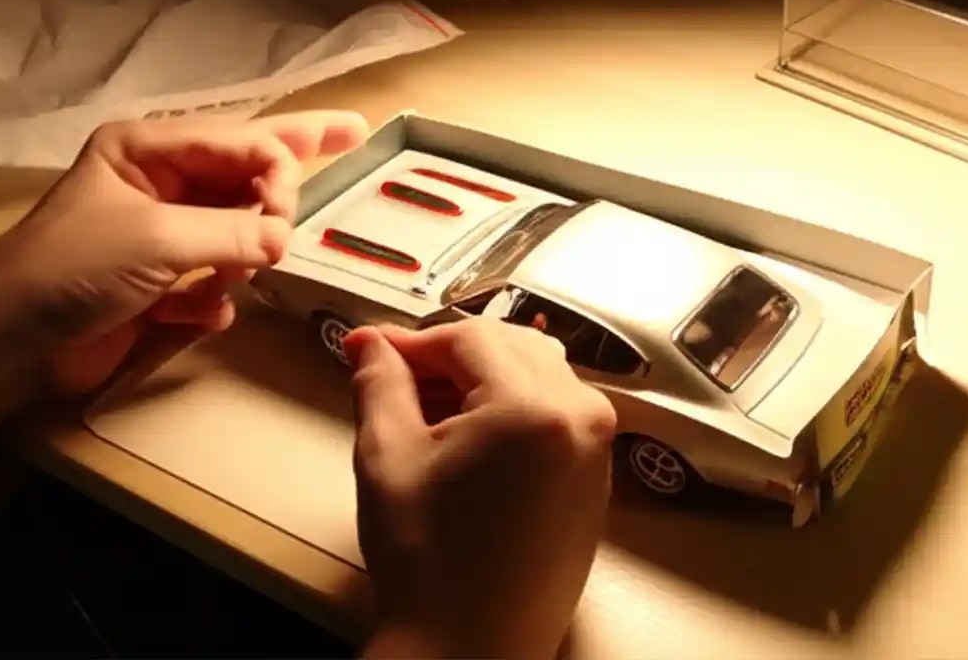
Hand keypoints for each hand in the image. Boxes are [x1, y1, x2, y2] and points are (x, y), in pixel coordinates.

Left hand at [0, 111, 368, 393]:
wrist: (12, 341)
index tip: (288, 211)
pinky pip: (215, 282)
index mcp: (148, 149)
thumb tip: (286, 238)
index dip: (279, 164)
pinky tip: (208, 312)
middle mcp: (160, 184)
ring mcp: (163, 236)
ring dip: (247, 255)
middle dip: (289, 167)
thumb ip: (234, 231)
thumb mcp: (158, 238)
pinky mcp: (162, 285)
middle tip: (353, 134)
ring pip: (237, 230)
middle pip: (244, 170)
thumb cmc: (74, 268)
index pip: (238, 140)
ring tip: (238, 277)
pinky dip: (217, 299)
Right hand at [344, 318, 616, 659]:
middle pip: (511, 347)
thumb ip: (380, 383)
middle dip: (451, 356)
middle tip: (397, 377)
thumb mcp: (388, 457)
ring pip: (537, 376)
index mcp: (533, 408)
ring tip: (427, 412)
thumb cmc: (429, 563)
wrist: (472, 649)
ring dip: (482, 380)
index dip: (415, 340)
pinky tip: (467, 439)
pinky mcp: (596, 478)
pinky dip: (512, 411)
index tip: (374, 351)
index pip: (470, 338)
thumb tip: (371, 342)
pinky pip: (556, 415)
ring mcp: (597, 450)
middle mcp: (581, 419)